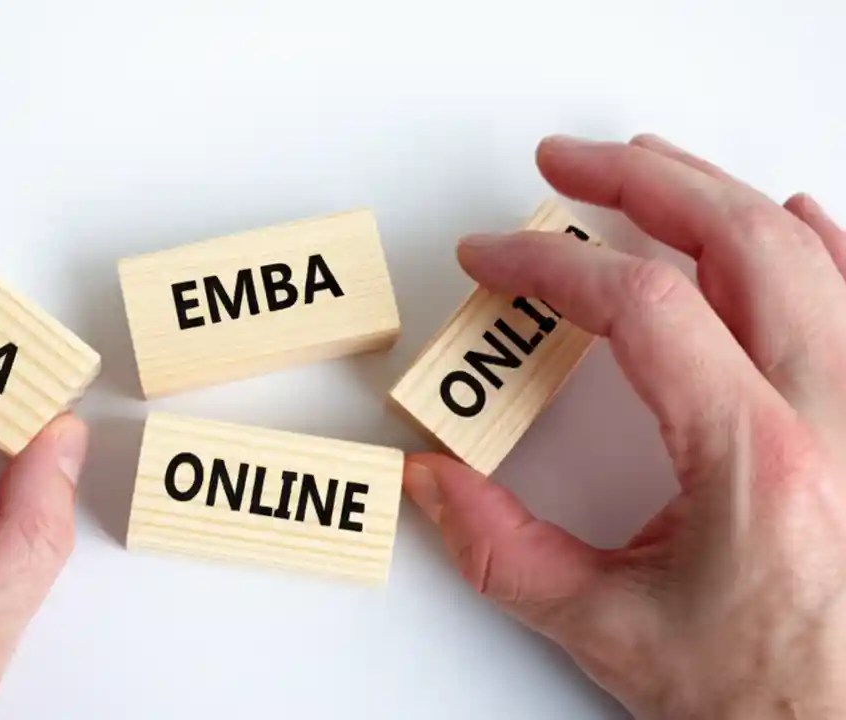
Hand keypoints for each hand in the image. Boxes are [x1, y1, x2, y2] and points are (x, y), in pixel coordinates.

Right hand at [403, 135, 845, 718]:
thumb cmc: (774, 700)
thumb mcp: (612, 634)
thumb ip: (503, 553)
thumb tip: (430, 486)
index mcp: (759, 457)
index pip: (643, 307)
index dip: (552, 265)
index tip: (495, 257)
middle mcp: (837, 412)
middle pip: (739, 239)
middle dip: (639, 183)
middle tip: (567, 165)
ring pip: (806, 251)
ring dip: (717, 193)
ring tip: (647, 167)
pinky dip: (820, 239)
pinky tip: (788, 214)